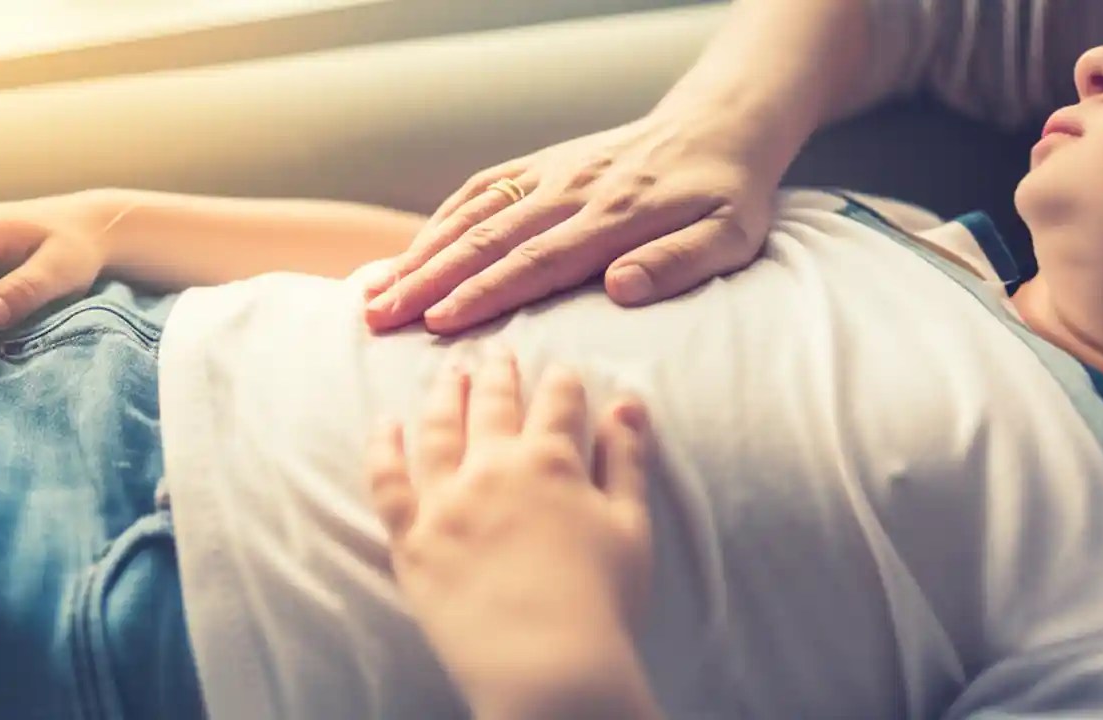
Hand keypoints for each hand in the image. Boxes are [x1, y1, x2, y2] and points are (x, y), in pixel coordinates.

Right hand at [362, 111, 776, 333]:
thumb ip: (676, 264)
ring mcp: (550, 174)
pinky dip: (440, 221)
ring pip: (472, 214)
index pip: (535, 262)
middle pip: (486, 239)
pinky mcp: (542, 164)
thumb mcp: (728, 237)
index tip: (436, 322)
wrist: (719, 124)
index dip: (483, 293)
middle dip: (426, 281)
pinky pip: (481, 190)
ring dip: (420, 254)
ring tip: (374, 292)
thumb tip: (619, 289)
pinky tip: (410, 251)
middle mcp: (571, 193)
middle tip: (378, 318)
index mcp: (614, 218)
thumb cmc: (726, 195)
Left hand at [366, 349, 654, 716]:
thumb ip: (627, 457)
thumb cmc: (603, 601)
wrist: (549, 669)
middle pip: (493, 404)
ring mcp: (446, 501)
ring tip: (448, 372)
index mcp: (550, 461)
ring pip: (438, 429)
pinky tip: (384, 423)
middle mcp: (493, 468)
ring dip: (444, 393)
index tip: (560, 369)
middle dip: (498, 373)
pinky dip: (383, 447)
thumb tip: (628, 400)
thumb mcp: (631, 524)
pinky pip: (388, 481)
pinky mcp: (412, 538)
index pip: (557, 402)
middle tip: (496, 351)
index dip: (561, 381)